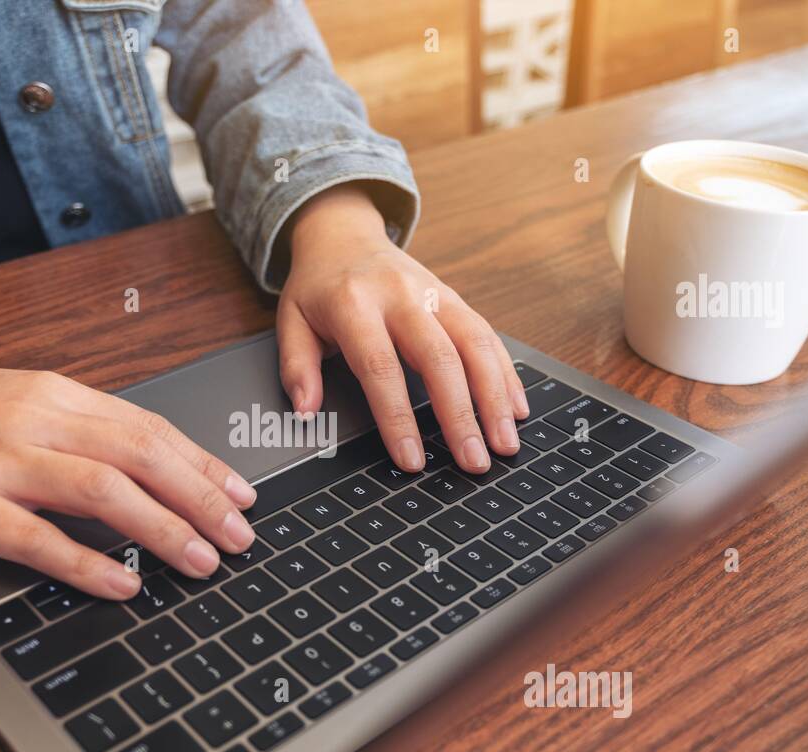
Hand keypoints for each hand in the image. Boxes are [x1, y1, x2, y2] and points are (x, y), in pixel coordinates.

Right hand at [0, 341, 256, 598]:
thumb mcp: (17, 400)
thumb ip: (79, 427)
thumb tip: (151, 464)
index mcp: (54, 393)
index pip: (149, 427)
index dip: (203, 465)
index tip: (242, 496)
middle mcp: (34, 420)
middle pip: (140, 456)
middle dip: (201, 499)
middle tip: (241, 538)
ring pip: (102, 491)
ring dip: (163, 528)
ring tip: (202, 561)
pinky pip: (37, 537)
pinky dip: (87, 563)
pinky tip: (124, 583)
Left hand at [278, 183, 529, 473]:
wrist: (344, 234)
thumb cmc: (318, 287)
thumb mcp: (291, 321)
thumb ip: (297, 367)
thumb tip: (305, 412)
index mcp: (355, 304)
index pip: (381, 368)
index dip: (398, 417)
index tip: (412, 459)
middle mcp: (401, 296)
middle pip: (439, 359)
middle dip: (460, 415)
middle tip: (473, 461)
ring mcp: (434, 294)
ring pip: (474, 344)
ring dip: (495, 397)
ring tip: (505, 442)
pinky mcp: (456, 298)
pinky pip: (487, 335)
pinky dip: (505, 373)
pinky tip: (517, 408)